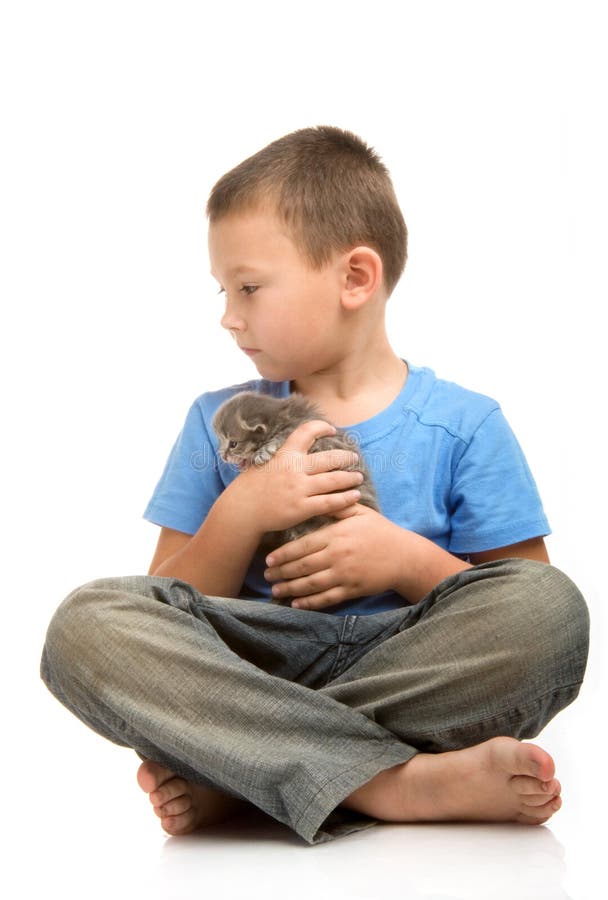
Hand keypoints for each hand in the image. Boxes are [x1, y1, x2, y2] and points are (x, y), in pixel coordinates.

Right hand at [228, 419, 363, 536]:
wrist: (241, 511)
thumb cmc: (251, 487)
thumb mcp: (264, 462)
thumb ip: (283, 455)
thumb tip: (297, 447)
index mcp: (285, 454)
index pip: (306, 432)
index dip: (322, 427)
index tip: (332, 429)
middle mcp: (294, 469)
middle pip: (329, 458)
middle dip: (345, 457)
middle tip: (354, 458)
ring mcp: (299, 489)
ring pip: (334, 480)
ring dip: (350, 478)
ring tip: (358, 477)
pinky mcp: (302, 508)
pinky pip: (330, 502)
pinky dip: (346, 499)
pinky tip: (355, 497)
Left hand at [263, 504, 407, 609]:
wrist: (404, 556)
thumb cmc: (381, 531)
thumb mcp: (360, 512)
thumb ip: (338, 507)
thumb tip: (319, 497)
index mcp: (336, 535)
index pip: (303, 546)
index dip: (284, 554)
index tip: (269, 559)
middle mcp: (337, 555)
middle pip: (303, 566)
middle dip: (282, 572)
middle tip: (267, 575)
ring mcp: (344, 574)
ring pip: (311, 584)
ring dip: (291, 588)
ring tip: (276, 590)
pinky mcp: (352, 589)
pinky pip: (327, 598)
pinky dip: (310, 602)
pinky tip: (296, 603)